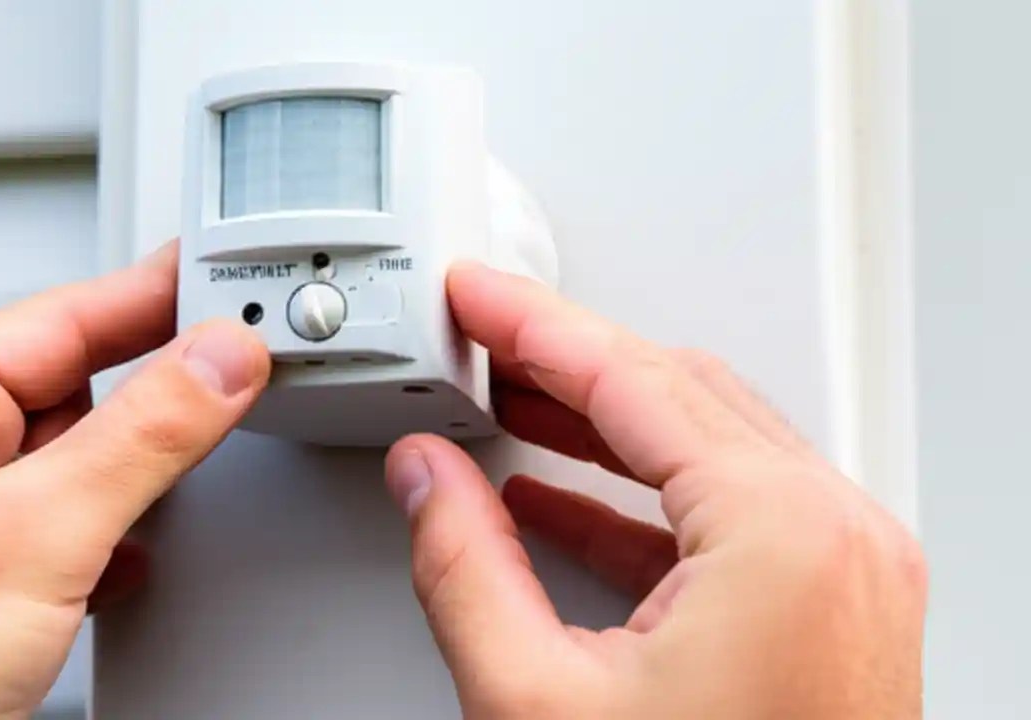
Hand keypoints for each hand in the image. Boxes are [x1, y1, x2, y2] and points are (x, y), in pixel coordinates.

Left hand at [0, 242, 269, 717]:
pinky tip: (126, 554)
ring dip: (127, 474)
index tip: (223, 282)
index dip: (150, 296)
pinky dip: (105, 535)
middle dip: (148, 393)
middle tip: (232, 377)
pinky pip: (57, 525)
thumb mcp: (37, 534)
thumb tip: (218, 359)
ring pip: (67, 462)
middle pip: (69, 386)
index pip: (60, 318)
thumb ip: (143, 437)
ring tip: (183, 470)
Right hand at [385, 264, 926, 718]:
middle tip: (480, 337)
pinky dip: (638, 498)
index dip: (532, 325)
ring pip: (705, 445)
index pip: (630, 379)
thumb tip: (427, 480)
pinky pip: (724, 517)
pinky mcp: (830, 612)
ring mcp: (846, 574)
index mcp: (781, 535)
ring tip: (507, 400)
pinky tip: (559, 499)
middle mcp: (835, 537)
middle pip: (676, 394)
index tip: (475, 293)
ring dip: (601, 422)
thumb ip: (465, 566)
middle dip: (563, 362)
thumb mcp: (537, 705)